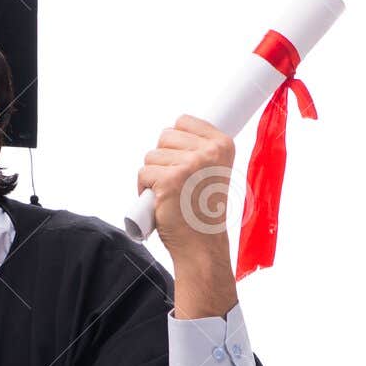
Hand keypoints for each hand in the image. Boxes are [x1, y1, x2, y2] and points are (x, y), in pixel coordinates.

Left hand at [137, 114, 235, 269]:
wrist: (202, 244)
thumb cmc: (203, 210)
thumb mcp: (213, 171)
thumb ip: (200, 149)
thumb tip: (174, 130)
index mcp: (223, 145)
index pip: (184, 121)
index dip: (176, 143)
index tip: (185, 166)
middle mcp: (209, 152)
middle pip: (165, 136)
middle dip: (164, 159)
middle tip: (177, 184)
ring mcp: (189, 165)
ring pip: (151, 156)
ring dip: (153, 176)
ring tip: (170, 194)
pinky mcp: (169, 180)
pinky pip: (143, 173)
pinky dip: (144, 188)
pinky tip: (160, 201)